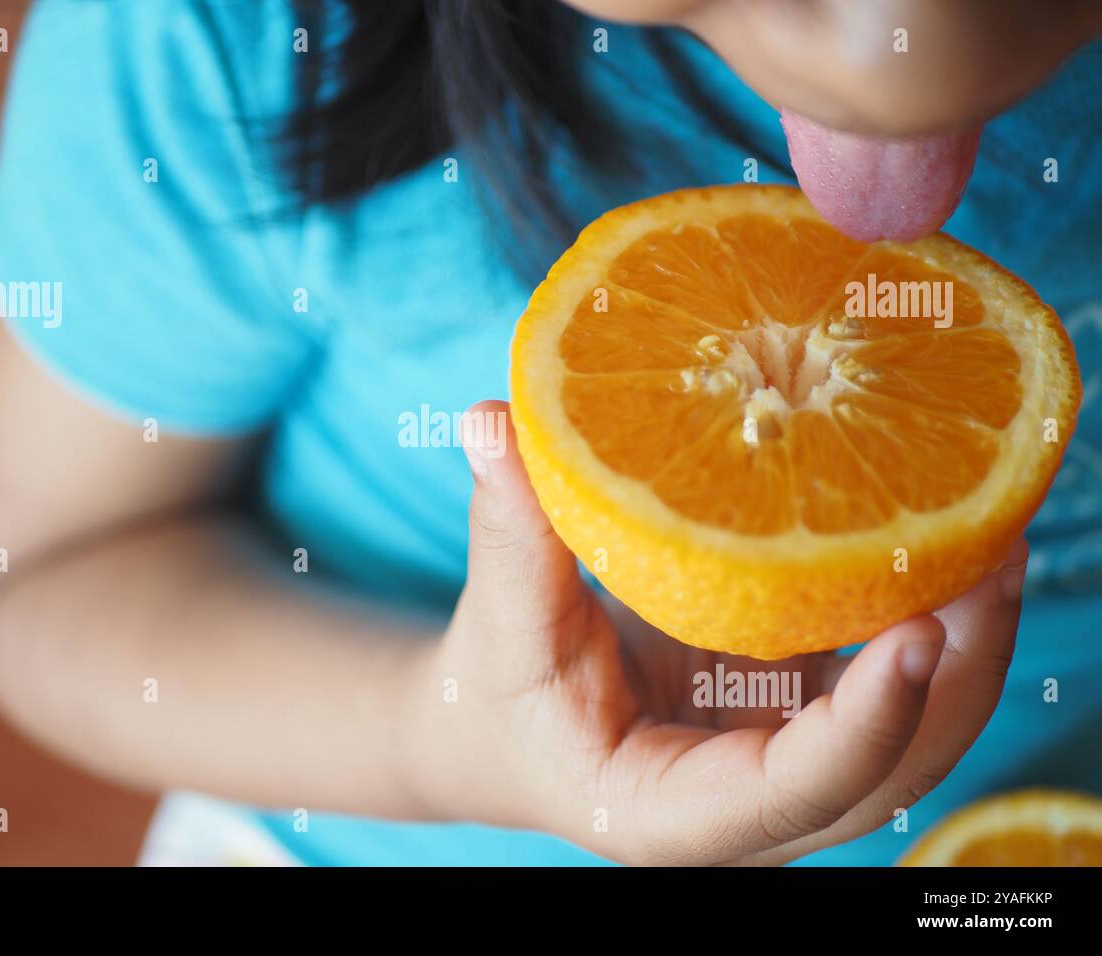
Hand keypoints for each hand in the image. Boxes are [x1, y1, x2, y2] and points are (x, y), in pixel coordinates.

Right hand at [406, 400, 1025, 864]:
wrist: (510, 729)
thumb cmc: (502, 693)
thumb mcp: (501, 622)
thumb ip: (508, 529)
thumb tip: (485, 418)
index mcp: (671, 815)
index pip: (790, 795)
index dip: (861, 726)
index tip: (912, 631)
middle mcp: (752, 810)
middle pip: (890, 770)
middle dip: (956, 668)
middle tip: (988, 545)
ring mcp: (788, 766)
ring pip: (913, 731)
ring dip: (965, 638)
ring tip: (990, 521)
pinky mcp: (801, 717)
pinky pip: (888, 681)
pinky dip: (926, 613)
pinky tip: (945, 526)